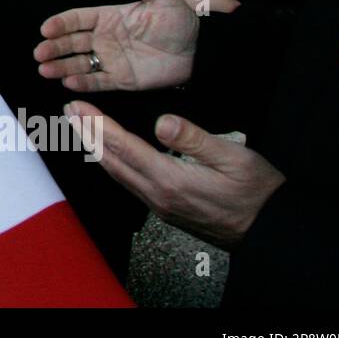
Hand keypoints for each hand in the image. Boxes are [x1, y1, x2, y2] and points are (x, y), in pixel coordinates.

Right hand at [35, 0, 198, 91]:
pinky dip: (83, 83)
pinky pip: (98, 82)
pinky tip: (69, 83)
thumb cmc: (180, 19)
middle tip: (39, 53)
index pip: (77, 19)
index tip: (46, 28)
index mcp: (109, 17)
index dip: (60, 23)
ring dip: (61, 67)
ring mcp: (111, 59)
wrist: (202, 48)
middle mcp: (105, 38)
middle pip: (71, 42)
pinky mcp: (121, 80)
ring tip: (45, 70)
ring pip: (79, 63)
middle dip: (54, 47)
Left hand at [62, 101, 285, 248]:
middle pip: (112, 161)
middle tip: (68, 111)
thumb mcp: (233, 157)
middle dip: (87, 134)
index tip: (78, 106)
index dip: (97, 125)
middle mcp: (158, 195)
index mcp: (171, 180)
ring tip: (80, 128)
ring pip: (118, 174)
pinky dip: (113, 164)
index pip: (124, 147)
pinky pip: (129, 183)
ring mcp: (160, 205)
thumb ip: (195, 138)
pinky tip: (108, 156)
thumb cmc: (257, 193)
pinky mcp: (166, 210)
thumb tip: (163, 122)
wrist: (270, 231)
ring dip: (96, 149)